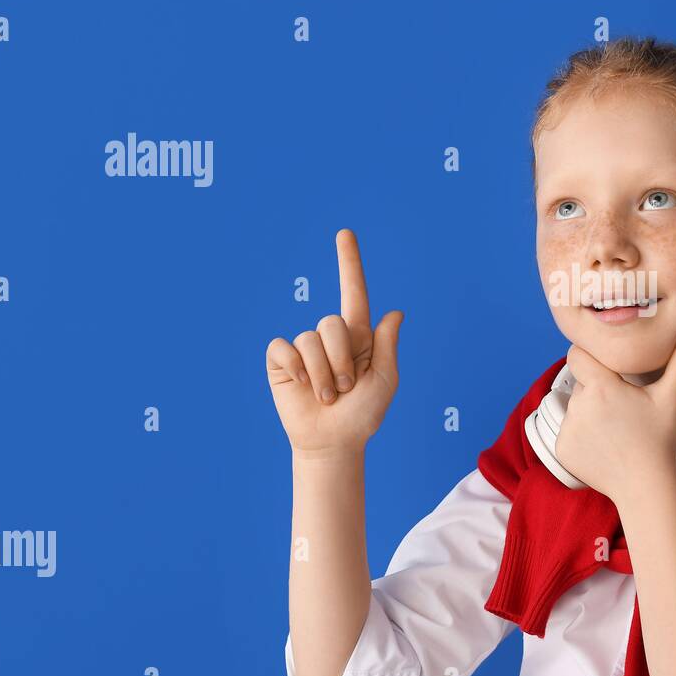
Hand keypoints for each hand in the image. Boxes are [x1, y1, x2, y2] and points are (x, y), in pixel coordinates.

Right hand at [265, 228, 403, 455]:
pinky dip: (297, 370)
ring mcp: (303, 348)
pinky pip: (284, 348)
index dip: (349, 263)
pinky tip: (304, 388)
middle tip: (347, 389)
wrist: (334, 442)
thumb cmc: (363, 414)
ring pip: (310, 340)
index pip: (354, 293)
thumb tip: (395, 312)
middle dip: (342, 360)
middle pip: (332, 323)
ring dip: (323, 374)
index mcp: (358, 336)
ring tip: (328, 396)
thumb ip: (387, 345)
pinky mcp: (281, 361)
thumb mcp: (385, 380)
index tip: (344, 233)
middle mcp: (329, 337)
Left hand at [554, 317, 675, 511]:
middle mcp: (579, 405)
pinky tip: (605, 445)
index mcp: (601, 387)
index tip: (608, 368)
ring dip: (590, 411)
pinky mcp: (561, 449)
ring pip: (575, 406)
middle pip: (581, 382)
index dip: (591, 357)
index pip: (577, 354)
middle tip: (623, 406)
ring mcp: (567, 428)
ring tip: (616, 428)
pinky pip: (567, 431)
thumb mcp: (674, 396)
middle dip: (597, 388)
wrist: (645, 487)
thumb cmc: (660, 441)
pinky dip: (582, 436)